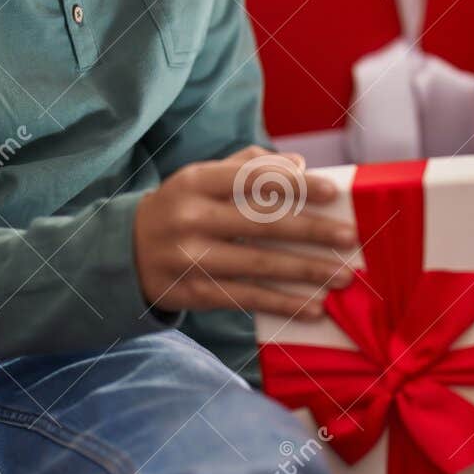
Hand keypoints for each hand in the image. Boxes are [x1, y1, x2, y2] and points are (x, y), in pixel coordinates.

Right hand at [133, 145, 355, 318]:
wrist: (123, 254)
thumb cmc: (180, 207)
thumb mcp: (201, 178)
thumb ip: (248, 166)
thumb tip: (299, 165)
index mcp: (195, 181)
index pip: (253, 178)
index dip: (296, 185)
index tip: (333, 192)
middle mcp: (191, 218)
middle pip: (263, 224)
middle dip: (312, 231)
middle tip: (350, 238)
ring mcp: (190, 258)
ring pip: (260, 266)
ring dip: (307, 272)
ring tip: (343, 277)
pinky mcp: (192, 293)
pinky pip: (247, 298)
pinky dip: (284, 304)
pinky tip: (314, 308)